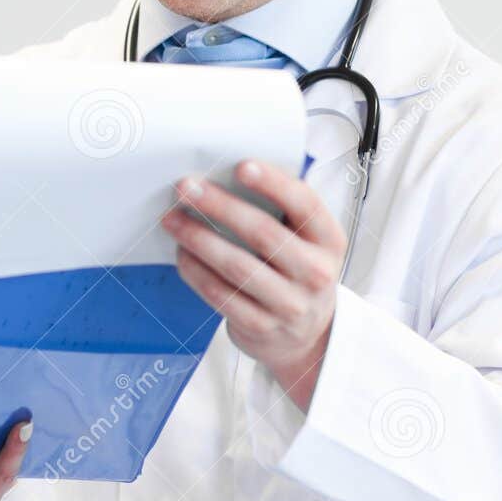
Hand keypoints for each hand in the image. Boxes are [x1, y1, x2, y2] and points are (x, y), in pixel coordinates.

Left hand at [161, 160, 345, 410]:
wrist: (306, 334)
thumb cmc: (297, 272)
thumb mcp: (307, 242)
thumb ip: (283, 212)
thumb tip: (228, 177)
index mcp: (329, 241)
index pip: (305, 205)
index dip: (274, 184)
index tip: (241, 165)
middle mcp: (315, 273)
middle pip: (263, 233)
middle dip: (219, 206)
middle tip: (185, 188)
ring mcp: (288, 304)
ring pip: (236, 265)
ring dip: (198, 238)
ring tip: (172, 219)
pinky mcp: (260, 326)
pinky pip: (220, 294)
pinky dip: (196, 271)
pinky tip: (182, 253)